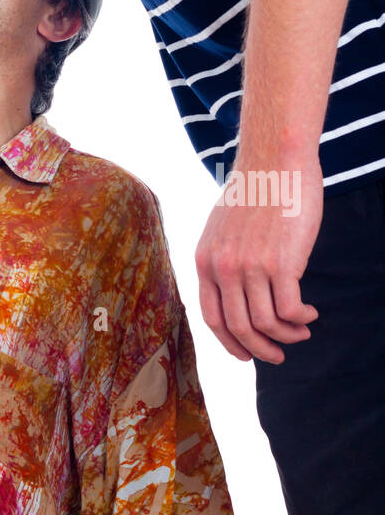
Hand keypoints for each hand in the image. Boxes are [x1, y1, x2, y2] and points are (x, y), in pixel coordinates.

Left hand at [194, 156, 321, 362]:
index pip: (211, 318)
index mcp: (204, 259)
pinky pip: (290, 310)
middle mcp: (222, 267)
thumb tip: (235, 291)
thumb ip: (223, 258)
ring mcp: (250, 266)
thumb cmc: (255, 189)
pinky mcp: (281, 263)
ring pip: (267, 324)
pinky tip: (310, 314)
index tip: (247, 354)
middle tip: (279, 355)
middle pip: (239, 328)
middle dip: (261, 350)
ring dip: (287, 336)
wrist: (274, 159)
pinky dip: (301, 319)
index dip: (230, 343)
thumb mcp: (222, 226)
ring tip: (302, 330)